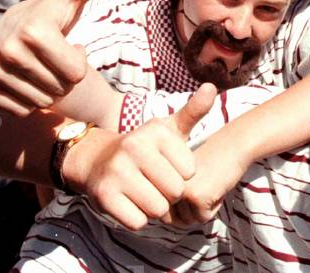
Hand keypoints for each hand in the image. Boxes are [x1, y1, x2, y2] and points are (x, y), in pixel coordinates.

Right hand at [0, 0, 118, 115]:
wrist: (8, 25)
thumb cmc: (52, 14)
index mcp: (34, 30)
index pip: (77, 73)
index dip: (77, 60)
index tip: (67, 44)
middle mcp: (7, 51)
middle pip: (59, 89)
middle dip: (62, 77)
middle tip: (52, 57)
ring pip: (41, 102)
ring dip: (46, 89)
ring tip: (39, 66)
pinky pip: (21, 111)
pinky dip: (27, 100)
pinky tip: (24, 79)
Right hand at [63, 84, 216, 230]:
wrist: (98, 159)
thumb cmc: (146, 147)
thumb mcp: (170, 129)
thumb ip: (193, 111)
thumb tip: (211, 87)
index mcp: (156, 132)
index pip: (190, 171)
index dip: (182, 174)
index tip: (168, 165)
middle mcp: (134, 147)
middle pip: (175, 191)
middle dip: (169, 193)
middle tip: (155, 182)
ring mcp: (117, 171)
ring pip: (158, 209)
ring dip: (154, 207)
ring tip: (144, 191)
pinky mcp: (104, 195)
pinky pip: (138, 222)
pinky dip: (137, 218)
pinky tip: (130, 202)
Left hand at [165, 123, 252, 225]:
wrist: (231, 145)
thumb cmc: (208, 163)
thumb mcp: (181, 178)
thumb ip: (168, 197)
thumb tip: (167, 221)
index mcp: (157, 178)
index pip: (161, 211)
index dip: (180, 205)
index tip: (192, 184)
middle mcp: (163, 184)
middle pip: (172, 220)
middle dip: (190, 211)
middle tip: (202, 186)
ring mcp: (179, 191)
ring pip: (188, 221)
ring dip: (202, 209)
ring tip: (210, 185)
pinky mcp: (195, 196)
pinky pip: (203, 218)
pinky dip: (214, 207)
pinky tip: (217, 188)